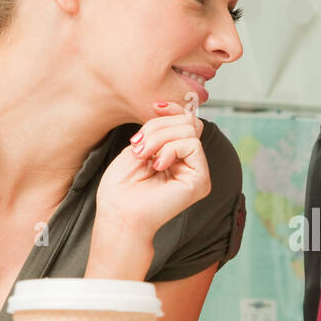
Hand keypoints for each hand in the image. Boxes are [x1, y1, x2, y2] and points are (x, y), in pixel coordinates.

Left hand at [95, 101, 210, 238]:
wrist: (119, 213)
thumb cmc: (122, 187)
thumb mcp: (140, 146)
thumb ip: (161, 129)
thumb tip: (181, 112)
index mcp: (176, 156)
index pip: (186, 121)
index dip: (174, 109)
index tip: (154, 107)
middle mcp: (190, 164)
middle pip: (188, 122)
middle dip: (158, 127)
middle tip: (138, 146)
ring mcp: (197, 172)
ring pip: (189, 130)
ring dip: (159, 138)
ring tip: (143, 156)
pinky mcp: (201, 181)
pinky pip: (192, 145)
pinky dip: (170, 149)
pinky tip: (158, 165)